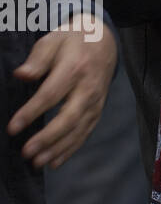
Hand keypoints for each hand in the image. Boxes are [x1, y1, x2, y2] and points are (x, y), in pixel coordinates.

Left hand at [6, 16, 116, 168]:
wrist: (104, 41)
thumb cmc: (71, 42)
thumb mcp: (53, 41)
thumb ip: (37, 59)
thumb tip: (21, 75)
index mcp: (75, 68)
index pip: (51, 94)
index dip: (32, 112)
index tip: (12, 127)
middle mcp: (89, 87)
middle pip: (70, 116)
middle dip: (48, 137)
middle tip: (26, 152)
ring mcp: (96, 100)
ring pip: (79, 128)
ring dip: (58, 148)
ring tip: (37, 162)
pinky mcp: (98, 109)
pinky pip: (86, 131)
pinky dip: (71, 148)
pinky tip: (55, 161)